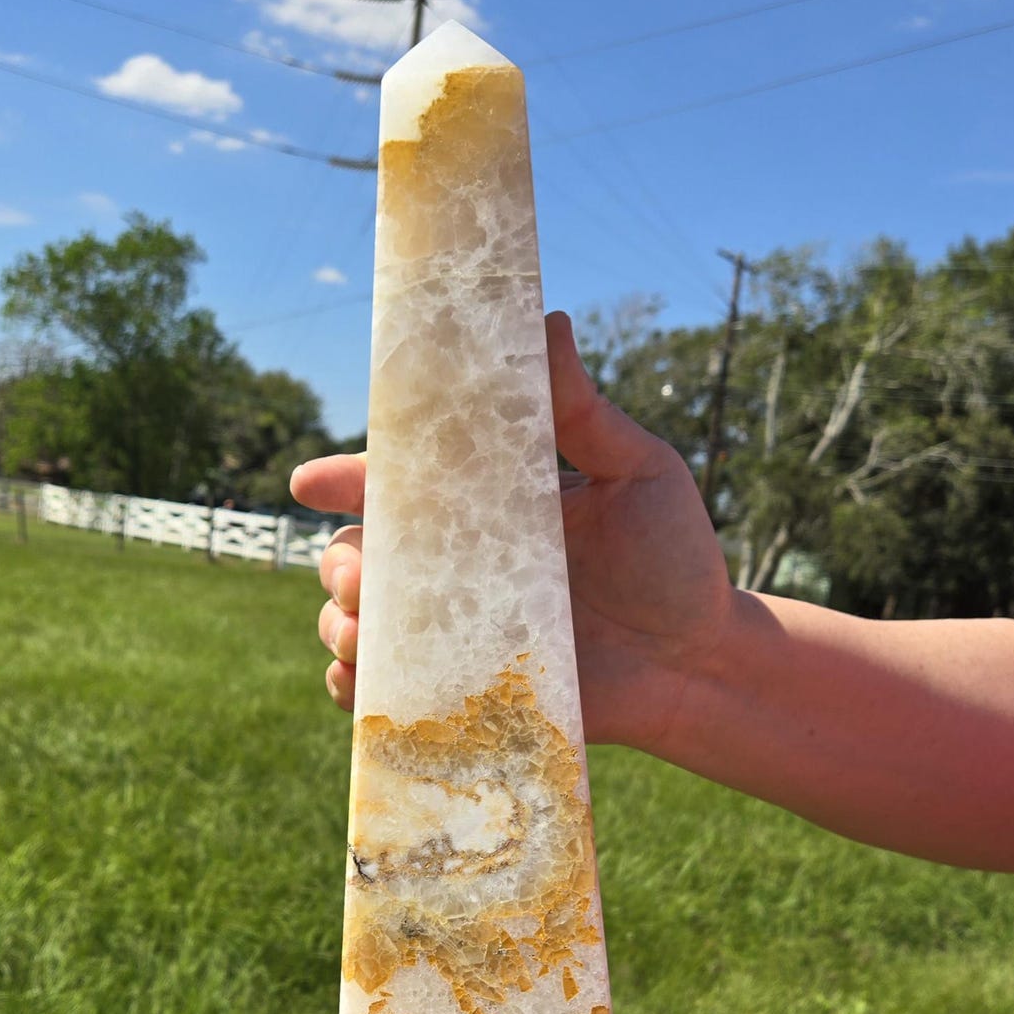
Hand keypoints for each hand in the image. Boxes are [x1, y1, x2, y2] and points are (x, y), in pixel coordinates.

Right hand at [292, 311, 734, 750]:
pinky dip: (359, 688)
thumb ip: (584, 412)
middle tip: (359, 573)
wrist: (702, 660)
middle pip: (357, 554)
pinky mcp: (467, 690)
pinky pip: (386, 693)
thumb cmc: (674, 559)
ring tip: (362, 631)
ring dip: (340, 625)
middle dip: (339, 562)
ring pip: (357, 623)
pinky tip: (365, 681)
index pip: (398, 481)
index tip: (311, 482)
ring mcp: (455, 631)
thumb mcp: (638, 473)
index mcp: (484, 504)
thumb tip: (545, 320)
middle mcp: (456, 565)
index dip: (345, 477)